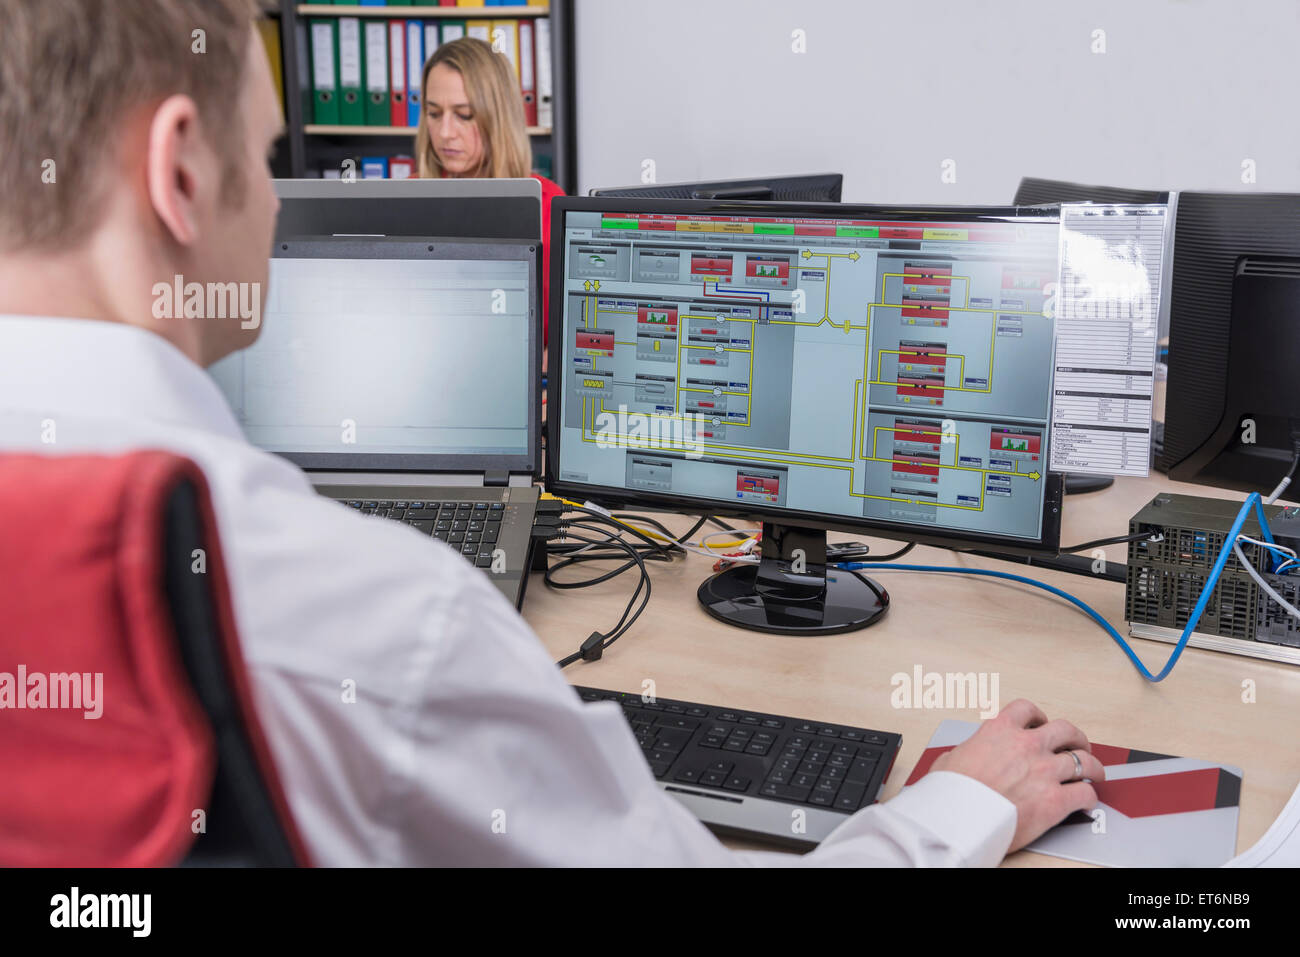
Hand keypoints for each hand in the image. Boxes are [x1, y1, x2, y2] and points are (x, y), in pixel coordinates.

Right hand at [931, 699, 1104, 852]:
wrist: (957, 819)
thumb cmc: (951, 792)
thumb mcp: (950, 759)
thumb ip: (968, 752)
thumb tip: (965, 758)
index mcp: (999, 731)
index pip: (1026, 710)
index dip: (1038, 716)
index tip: (1041, 722)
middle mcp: (1027, 746)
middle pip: (1065, 731)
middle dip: (1075, 737)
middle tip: (1078, 745)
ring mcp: (1044, 771)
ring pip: (1084, 760)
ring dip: (1092, 766)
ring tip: (1095, 772)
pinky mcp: (1055, 800)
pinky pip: (1085, 793)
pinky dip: (1089, 797)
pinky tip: (1086, 801)